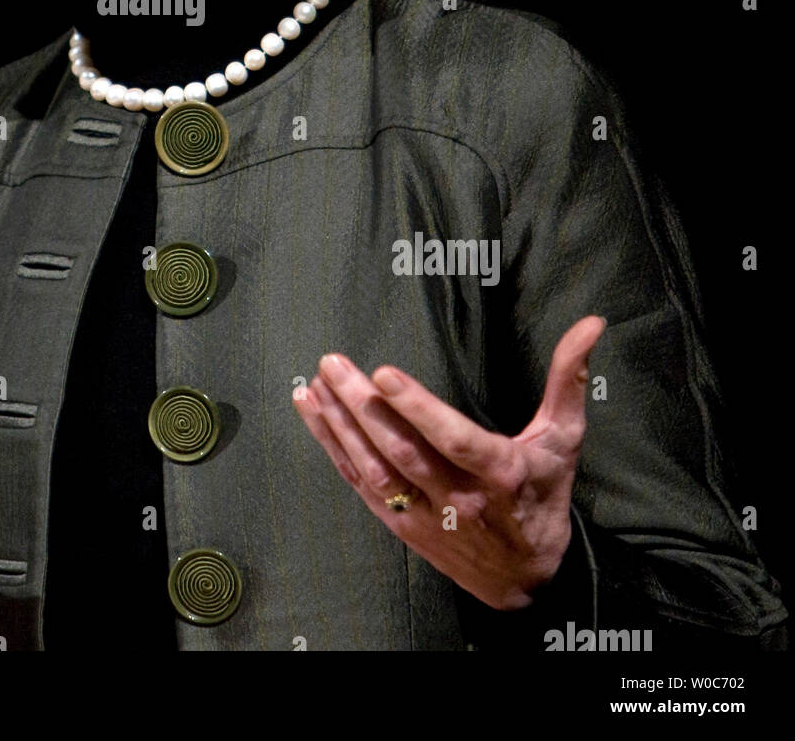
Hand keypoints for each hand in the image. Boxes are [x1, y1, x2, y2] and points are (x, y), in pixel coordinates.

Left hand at [293, 315, 605, 609]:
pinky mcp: (402, 525)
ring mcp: (426, 514)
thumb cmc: (543, 498)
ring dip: (339, 425)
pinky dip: (333, 449)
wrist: (527, 581)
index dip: (418, 408)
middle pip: (403, 450)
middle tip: (333, 364)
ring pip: (375, 468)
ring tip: (314, 384)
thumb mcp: (564, 441)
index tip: (385, 374)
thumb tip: (591, 325)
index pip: (454, 438)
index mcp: (500, 473)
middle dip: (363, 406)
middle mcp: (459, 497)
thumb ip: (568, 381)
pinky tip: (313, 414)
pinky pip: (361, 484)